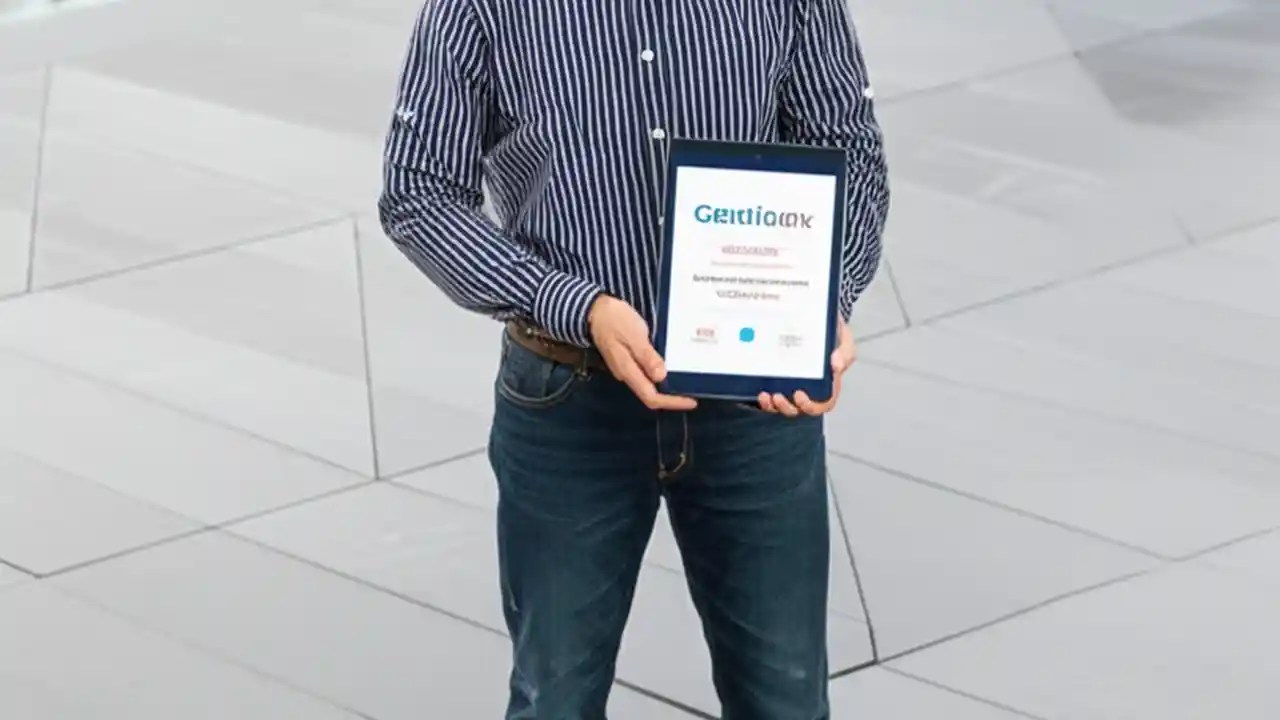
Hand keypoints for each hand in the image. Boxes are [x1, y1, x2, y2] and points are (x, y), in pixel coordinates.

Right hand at [589, 295, 696, 411]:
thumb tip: (661, 377)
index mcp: (628, 370)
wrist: (594, 309)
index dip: (671, 402)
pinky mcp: (628, 360)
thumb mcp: (634, 335)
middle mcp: (626, 374)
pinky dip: (660, 374)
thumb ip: (647, 356)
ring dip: (666, 387)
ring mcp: (626, 368)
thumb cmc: (615, 320)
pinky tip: (671, 367)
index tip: (691, 402)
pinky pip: (646, 373)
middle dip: (671, 397)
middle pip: (650, 394)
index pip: (651, 397)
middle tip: (694, 392)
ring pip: (648, 385)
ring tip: (687, 382)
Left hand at [757, 320, 856, 416]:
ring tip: (767, 396)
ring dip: (774, 406)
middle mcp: (810, 388)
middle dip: (787, 407)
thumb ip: (844, 352)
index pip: (823, 403)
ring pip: (783, 406)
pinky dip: (765, 400)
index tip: (800, 396)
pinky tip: (761, 392)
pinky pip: (771, 397)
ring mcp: (792, 385)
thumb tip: (836, 365)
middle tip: (779, 396)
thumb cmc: (832, 333)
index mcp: (827, 383)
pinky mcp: (778, 380)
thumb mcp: (843, 339)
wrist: (815, 318)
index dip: (812, 406)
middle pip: (799, 408)